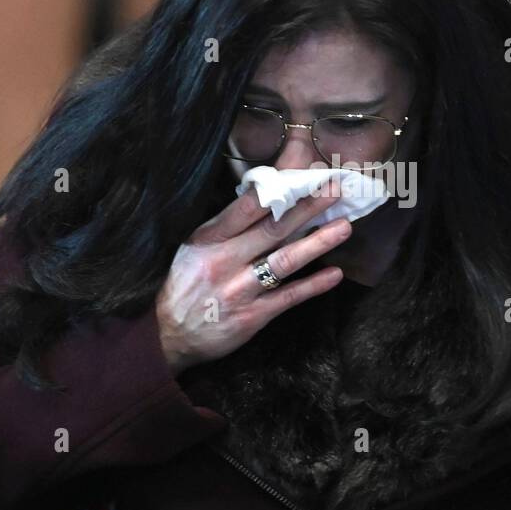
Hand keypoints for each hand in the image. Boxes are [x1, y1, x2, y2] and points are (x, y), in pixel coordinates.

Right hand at [155, 185, 351, 372]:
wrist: (166, 335)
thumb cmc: (184, 284)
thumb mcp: (195, 247)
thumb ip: (227, 227)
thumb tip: (264, 197)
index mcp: (209, 238)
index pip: (248, 207)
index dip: (280, 188)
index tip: (306, 174)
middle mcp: (224, 260)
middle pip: (273, 228)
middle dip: (308, 207)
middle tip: (336, 190)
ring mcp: (239, 289)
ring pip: (284, 261)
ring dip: (317, 243)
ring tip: (345, 227)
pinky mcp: (251, 316)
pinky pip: (288, 296)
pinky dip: (313, 285)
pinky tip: (335, 274)